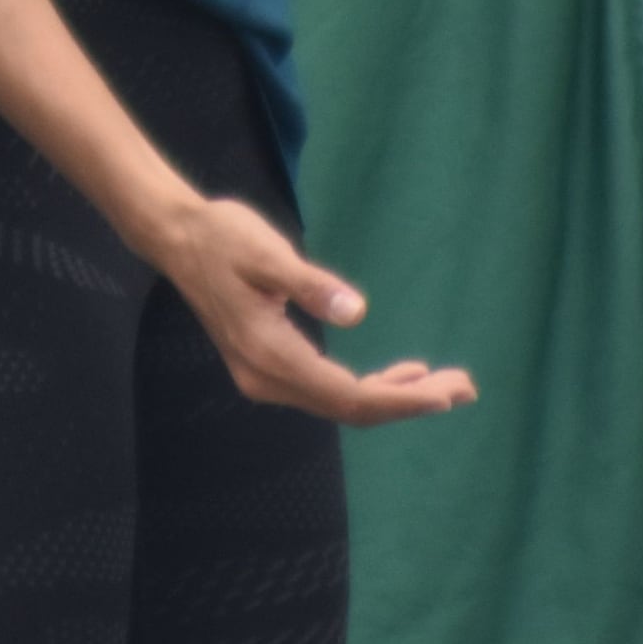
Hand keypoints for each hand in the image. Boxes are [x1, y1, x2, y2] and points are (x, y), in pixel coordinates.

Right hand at [138, 192, 480, 424]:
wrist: (177, 238)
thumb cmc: (223, 236)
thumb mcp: (266, 251)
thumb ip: (309, 284)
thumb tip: (357, 311)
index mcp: (269, 352)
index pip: (347, 394)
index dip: (401, 400)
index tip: (448, 393)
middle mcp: (266, 378)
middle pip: (350, 407)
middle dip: (409, 402)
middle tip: (466, 388)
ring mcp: (264, 378)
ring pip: (340, 403)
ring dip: (394, 397)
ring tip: (444, 384)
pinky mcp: (268, 367)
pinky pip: (327, 391)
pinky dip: (368, 387)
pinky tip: (401, 374)